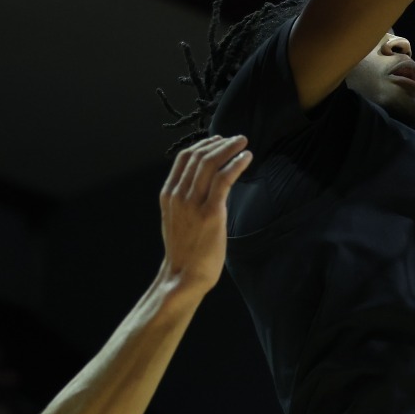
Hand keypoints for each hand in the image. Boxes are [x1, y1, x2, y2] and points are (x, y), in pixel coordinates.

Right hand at [158, 135, 250, 296]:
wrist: (184, 275)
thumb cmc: (185, 249)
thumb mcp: (176, 219)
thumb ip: (186, 200)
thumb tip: (207, 184)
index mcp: (168, 194)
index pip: (184, 158)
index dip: (203, 145)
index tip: (218, 140)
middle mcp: (178, 195)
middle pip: (199, 156)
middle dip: (219, 143)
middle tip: (236, 138)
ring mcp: (193, 203)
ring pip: (211, 163)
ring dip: (229, 148)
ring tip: (243, 143)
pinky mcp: (211, 212)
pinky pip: (224, 178)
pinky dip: (236, 163)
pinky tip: (246, 158)